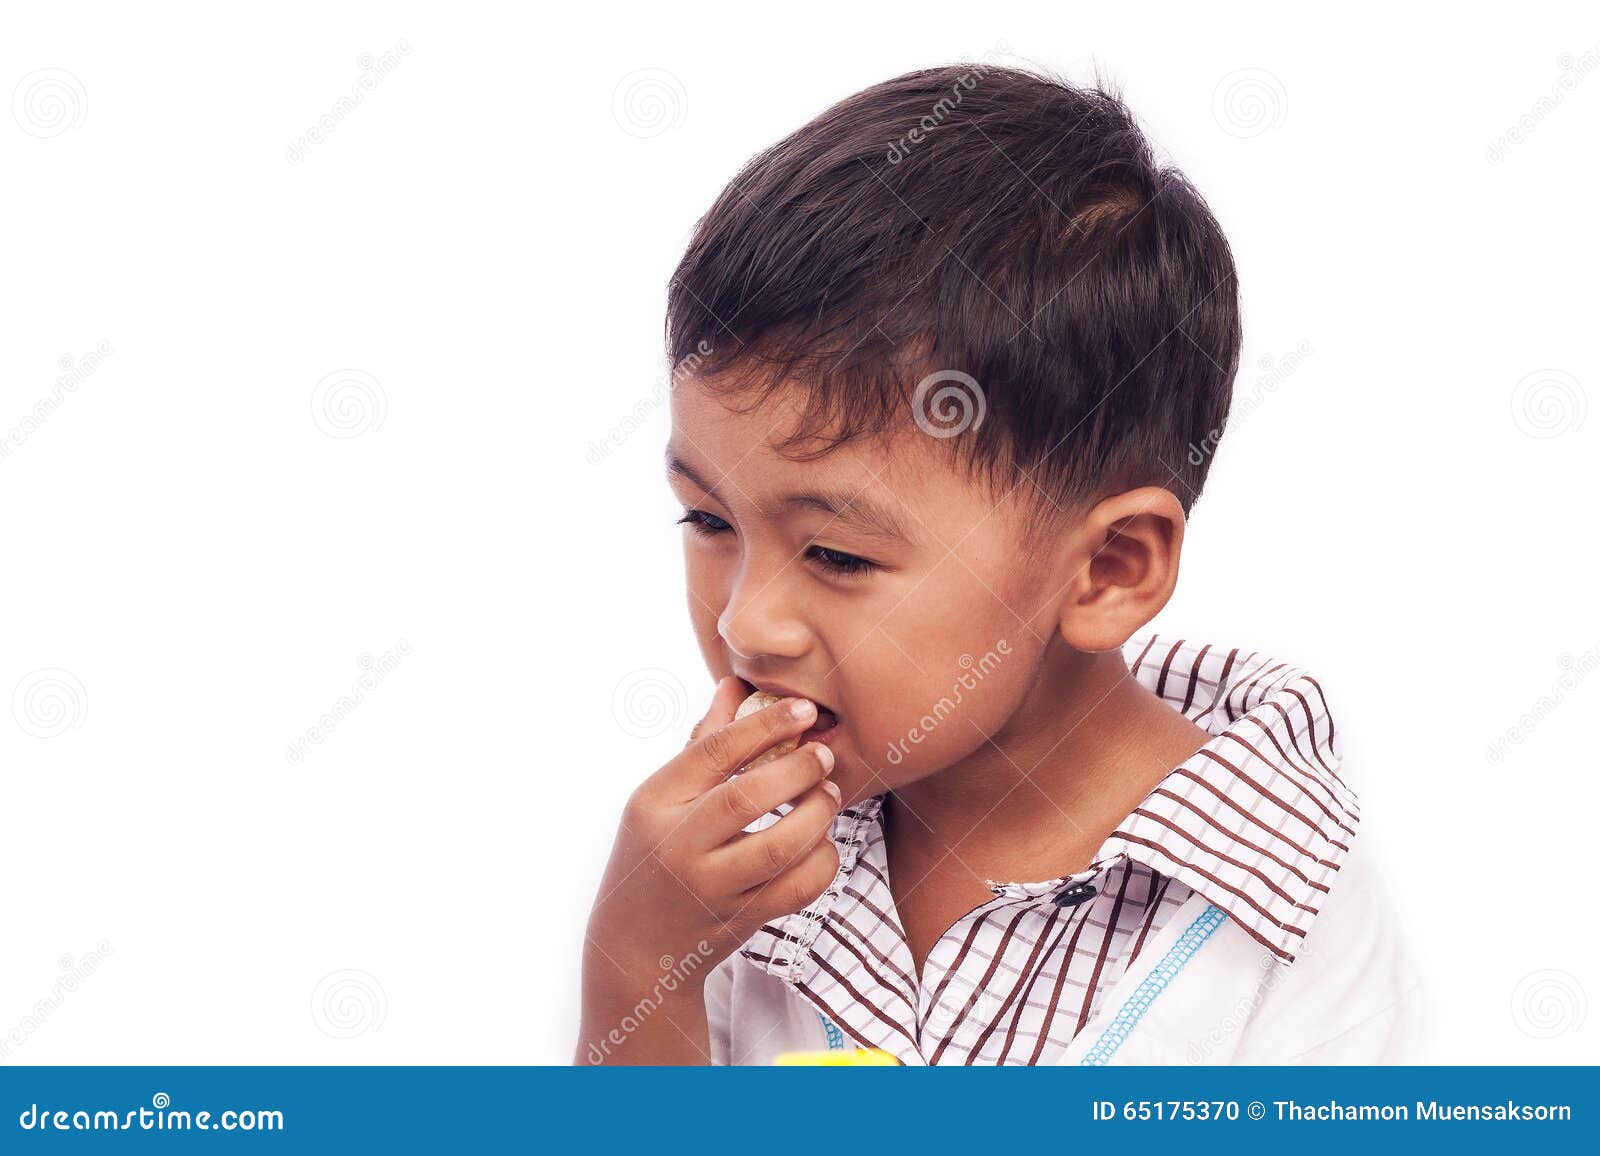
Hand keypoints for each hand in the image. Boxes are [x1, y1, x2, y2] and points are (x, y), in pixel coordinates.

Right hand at [576, 676, 842, 1062]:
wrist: (635, 945)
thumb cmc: (654, 852)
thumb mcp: (662, 798)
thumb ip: (704, 744)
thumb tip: (736, 684)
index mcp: (655, 802)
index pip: (714, 750)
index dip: (766, 724)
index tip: (803, 709)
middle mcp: (678, 844)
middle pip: (748, 797)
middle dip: (798, 768)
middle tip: (824, 754)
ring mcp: (709, 887)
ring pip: (779, 847)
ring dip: (817, 814)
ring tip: (828, 795)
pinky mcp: (740, 920)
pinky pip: (797, 889)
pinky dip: (823, 861)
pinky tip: (823, 843)